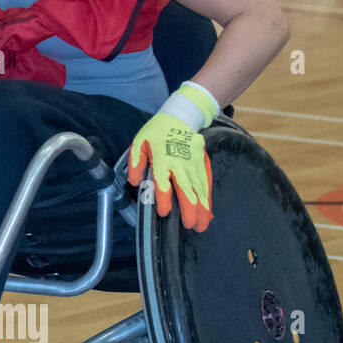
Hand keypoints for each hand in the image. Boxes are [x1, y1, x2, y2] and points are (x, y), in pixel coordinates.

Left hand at [127, 116, 212, 232]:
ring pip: (200, 189)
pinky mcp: (203, 163)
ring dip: (202, 208)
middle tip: (190, 226)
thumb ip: (136, 163)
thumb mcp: (139, 142)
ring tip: (202, 225)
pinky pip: (206, 183)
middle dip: (189, 209)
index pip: (164, 182)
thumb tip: (135, 182)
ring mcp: (194, 163)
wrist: (180, 117)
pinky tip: (208, 211)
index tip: (164, 212)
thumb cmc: (156, 132)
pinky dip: (208, 198)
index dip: (164, 198)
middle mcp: (181, 162)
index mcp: (163, 158)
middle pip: (187, 188)